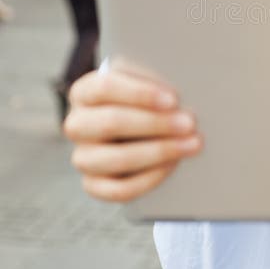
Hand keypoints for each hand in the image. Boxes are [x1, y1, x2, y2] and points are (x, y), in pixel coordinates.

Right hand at [64, 64, 201, 202]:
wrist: (141, 128)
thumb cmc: (147, 98)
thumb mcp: (147, 82)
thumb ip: (157, 79)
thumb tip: (184, 88)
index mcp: (84, 91)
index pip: (104, 88)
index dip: (140, 94)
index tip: (173, 99)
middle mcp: (77, 124)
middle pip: (110, 123)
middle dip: (155, 124)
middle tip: (190, 122)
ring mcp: (83, 157)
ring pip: (115, 159)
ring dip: (158, 152)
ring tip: (191, 144)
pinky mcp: (94, 185)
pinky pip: (119, 189)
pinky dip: (149, 178)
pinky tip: (174, 164)